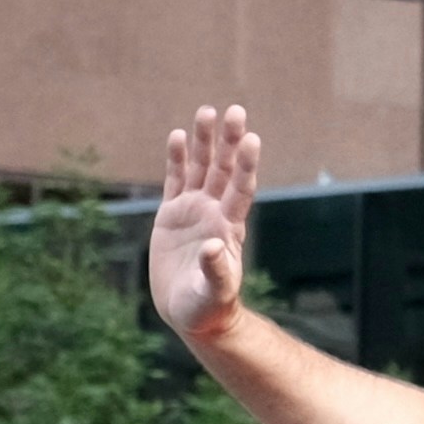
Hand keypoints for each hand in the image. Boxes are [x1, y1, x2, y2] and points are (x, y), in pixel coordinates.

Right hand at [149, 106, 262, 342]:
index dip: (245, 164)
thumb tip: (213, 246)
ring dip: (205, 142)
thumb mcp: (215, 292)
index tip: (252, 139)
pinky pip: (176, 181)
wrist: (192, 313)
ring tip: (207, 112)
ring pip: (201, 169)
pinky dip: (178, 159)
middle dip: (229, 142)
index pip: (240, 189)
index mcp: (229, 227)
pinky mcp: (172, 216)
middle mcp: (214, 213)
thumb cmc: (209, 308)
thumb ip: (217, 271)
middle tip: (235, 111)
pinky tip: (179, 136)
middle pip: (224, 170)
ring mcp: (194, 212)